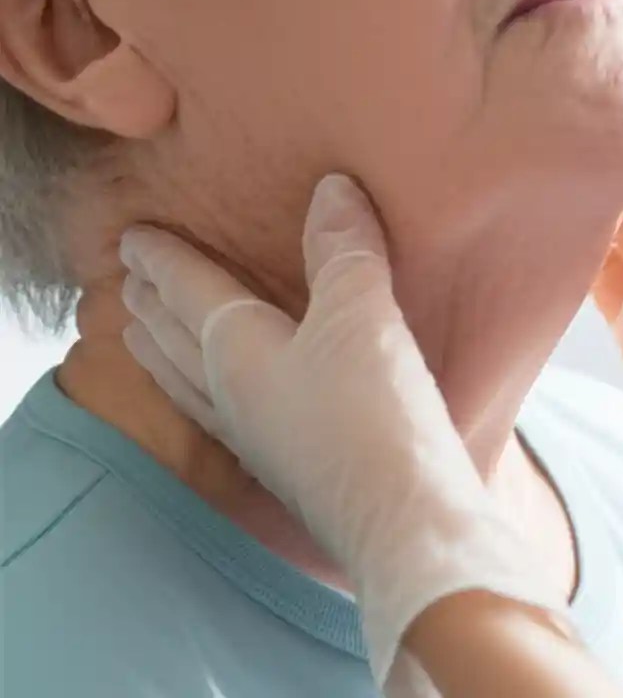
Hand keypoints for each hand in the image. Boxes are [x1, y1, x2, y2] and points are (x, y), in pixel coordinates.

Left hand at [120, 175, 563, 689]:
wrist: (408, 520)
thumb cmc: (376, 416)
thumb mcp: (363, 316)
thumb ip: (344, 251)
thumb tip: (331, 189)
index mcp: (238, 353)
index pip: (189, 294)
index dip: (163, 260)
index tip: (129, 239)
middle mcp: (236, 400)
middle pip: (178, 345)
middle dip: (152, 311)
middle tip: (128, 288)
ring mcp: (261, 443)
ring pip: (194, 389)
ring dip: (166, 358)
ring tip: (146, 342)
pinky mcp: (292, 473)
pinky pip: (227, 422)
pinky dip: (208, 398)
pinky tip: (229, 410)